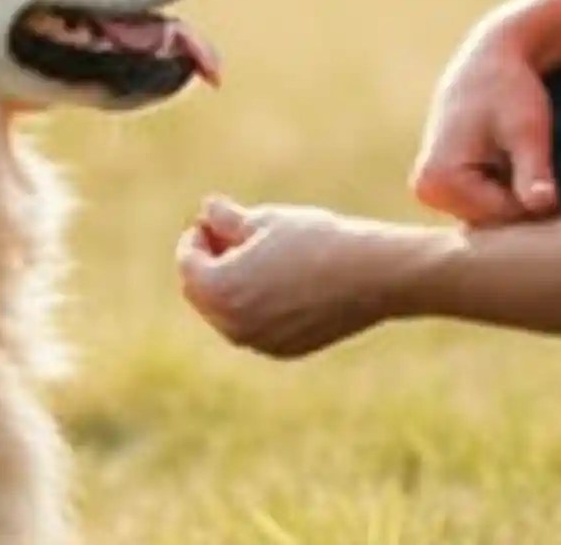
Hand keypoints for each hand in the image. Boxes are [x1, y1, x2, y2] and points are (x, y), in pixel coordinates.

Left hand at [176, 198, 390, 358]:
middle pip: (201, 293)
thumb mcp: (266, 220)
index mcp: (219, 290)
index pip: (188, 263)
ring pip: (227, 313)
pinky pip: (253, 328)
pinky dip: (254, 306)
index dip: (196, 237)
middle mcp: (231, 325)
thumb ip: (226, 219)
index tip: (211, 221)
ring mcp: (257, 342)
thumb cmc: (316, 241)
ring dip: (230, 286)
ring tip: (255, 256)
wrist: (372, 276)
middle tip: (226, 237)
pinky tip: (279, 280)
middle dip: (208, 264)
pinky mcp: (283, 350)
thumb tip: (207, 210)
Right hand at [411, 18, 557, 225]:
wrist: (488, 64)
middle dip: (524, 200)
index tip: (551, 166)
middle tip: (544, 162)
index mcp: (437, 180)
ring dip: (517, 197)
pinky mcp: (444, 190)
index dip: (537, 196)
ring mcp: (432, 193)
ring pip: (493, 217)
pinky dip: (507, 192)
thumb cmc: (510, 91)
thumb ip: (532, 171)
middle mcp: (426, 192)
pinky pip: (486, 206)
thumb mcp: (527, 130)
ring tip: (526, 158)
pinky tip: (513, 163)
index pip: (504, 214)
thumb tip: (543, 205)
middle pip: (494, 221)